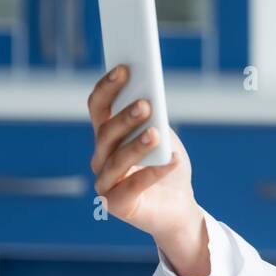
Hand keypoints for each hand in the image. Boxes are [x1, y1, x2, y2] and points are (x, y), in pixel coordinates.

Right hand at [87, 64, 200, 256]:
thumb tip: (149, 97)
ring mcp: (105, 182)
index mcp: (107, 135)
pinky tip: (173, 160)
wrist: (177, 206)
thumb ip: (154, 118)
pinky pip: (134, 186)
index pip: (98, 107)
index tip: (124, 68)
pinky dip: (154, 172)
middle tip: (146, 104)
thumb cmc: (167, 165)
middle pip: (106, 133)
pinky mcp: (117, 205)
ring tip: (156, 133)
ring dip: (136, 144)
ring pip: (116, 159)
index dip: (107, 87)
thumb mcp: (164, 136)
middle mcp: (100, 157)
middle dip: (124, 117)